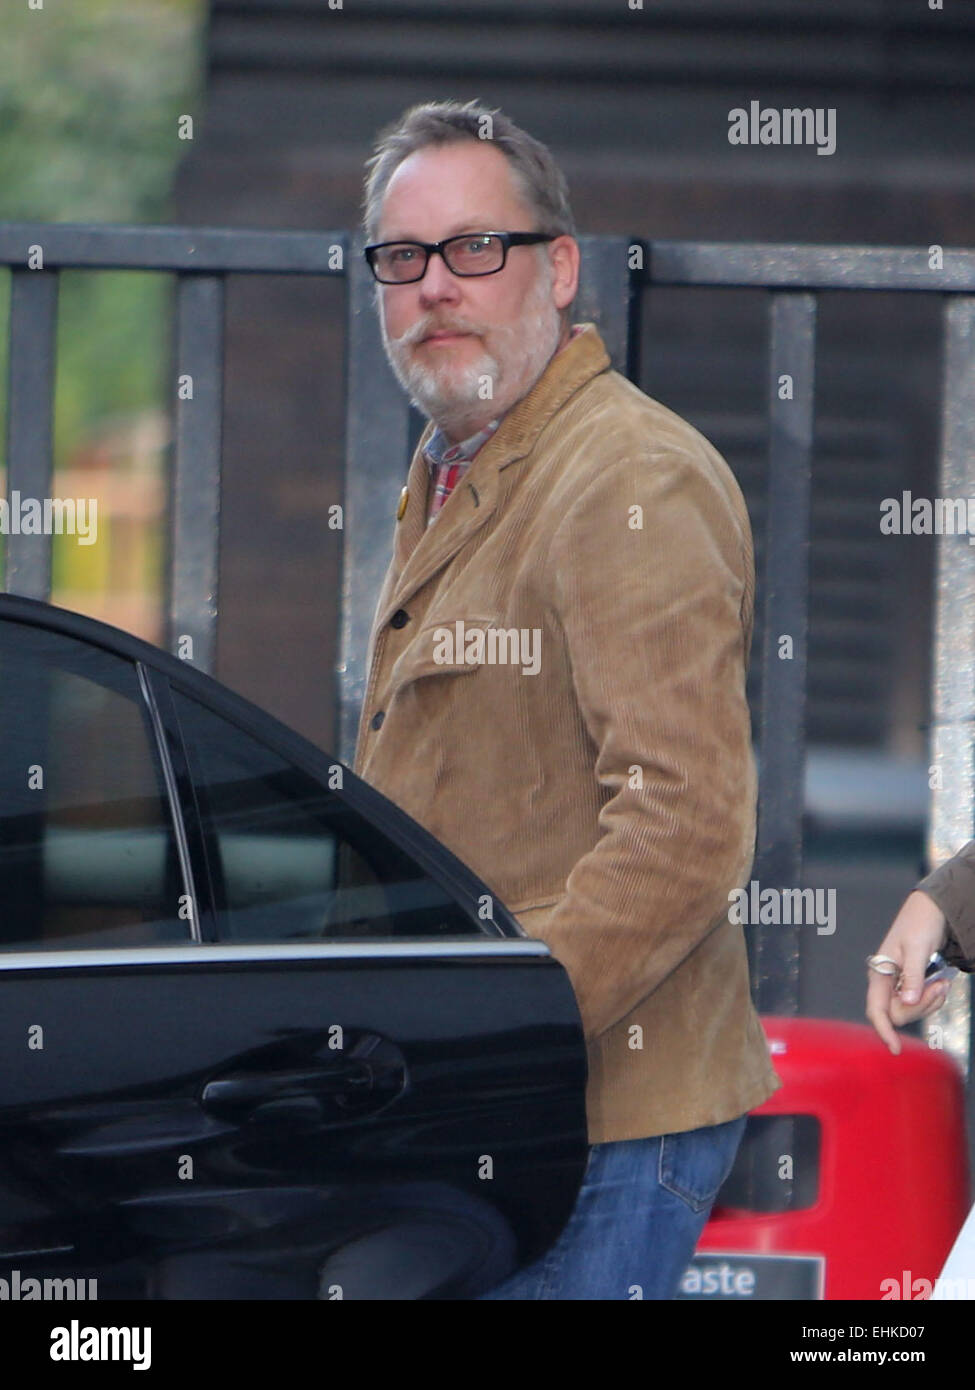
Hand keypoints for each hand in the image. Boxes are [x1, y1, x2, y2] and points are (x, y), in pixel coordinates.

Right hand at [865, 890, 949, 1054]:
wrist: (931, 911)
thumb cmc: (920, 924)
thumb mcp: (917, 948)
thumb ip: (912, 976)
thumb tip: (908, 1001)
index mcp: (879, 973)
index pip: (876, 1010)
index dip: (884, 1031)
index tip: (896, 1049)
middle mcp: (885, 983)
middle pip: (898, 1014)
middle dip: (921, 1007)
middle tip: (939, 987)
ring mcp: (898, 985)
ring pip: (911, 1011)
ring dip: (930, 1002)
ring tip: (942, 982)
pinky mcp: (910, 985)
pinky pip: (921, 1004)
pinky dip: (934, 998)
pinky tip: (941, 983)